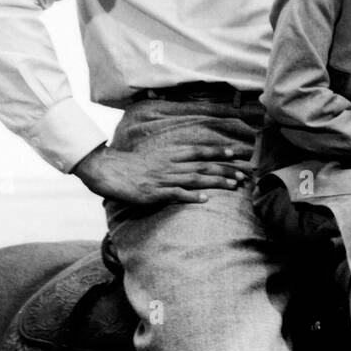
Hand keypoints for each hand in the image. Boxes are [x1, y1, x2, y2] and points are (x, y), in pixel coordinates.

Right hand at [72, 140, 251, 207]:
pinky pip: (175, 194)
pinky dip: (191, 196)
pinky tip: (205, 199)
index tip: (235, 154)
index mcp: (169, 154)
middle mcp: (169, 164)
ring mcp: (162, 178)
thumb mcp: (152, 158)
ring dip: (216, 182)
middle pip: (203, 165)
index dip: (218, 152)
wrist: (106, 169)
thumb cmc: (128, 166)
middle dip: (225, 169)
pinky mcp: (153, 193)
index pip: (198, 151)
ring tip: (233, 185)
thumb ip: (169, 160)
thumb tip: (185, 163)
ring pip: (195, 178)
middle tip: (244, 174)